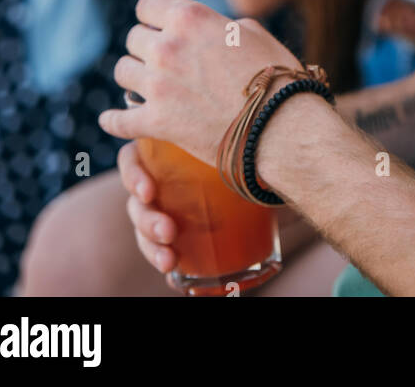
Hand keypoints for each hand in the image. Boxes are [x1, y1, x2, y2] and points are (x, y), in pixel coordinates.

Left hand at [99, 0, 311, 165]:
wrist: (280, 125)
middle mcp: (167, 46)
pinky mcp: (156, 121)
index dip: (153, 13)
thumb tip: (205, 29)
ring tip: (146, 85)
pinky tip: (112, 119)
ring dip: (134, 77)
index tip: (157, 23)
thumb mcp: (250, 32)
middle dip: (145, 46)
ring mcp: (158, 85)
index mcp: (190, 17)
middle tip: (159, 58)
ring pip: (122, 72)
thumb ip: (217, 25)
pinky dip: (114, 120)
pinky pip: (118, 120)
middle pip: (133, 37)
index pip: (147, 3)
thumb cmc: (274, 75)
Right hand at [118, 139, 309, 277]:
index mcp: (170, 149)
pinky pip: (162, 250)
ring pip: (143, 227)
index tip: (149, 192)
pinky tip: (173, 273)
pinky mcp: (182, 235)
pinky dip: (164, 263)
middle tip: (169, 231)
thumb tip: (261, 147)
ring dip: (150, 245)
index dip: (133, 175)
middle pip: (137, 199)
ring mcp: (170, 208)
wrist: (281, 176)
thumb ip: (245, 141)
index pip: (134, 158)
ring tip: (170, 258)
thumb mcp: (248, 145)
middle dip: (146, 219)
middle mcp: (164, 179)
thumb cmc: (261, 151)